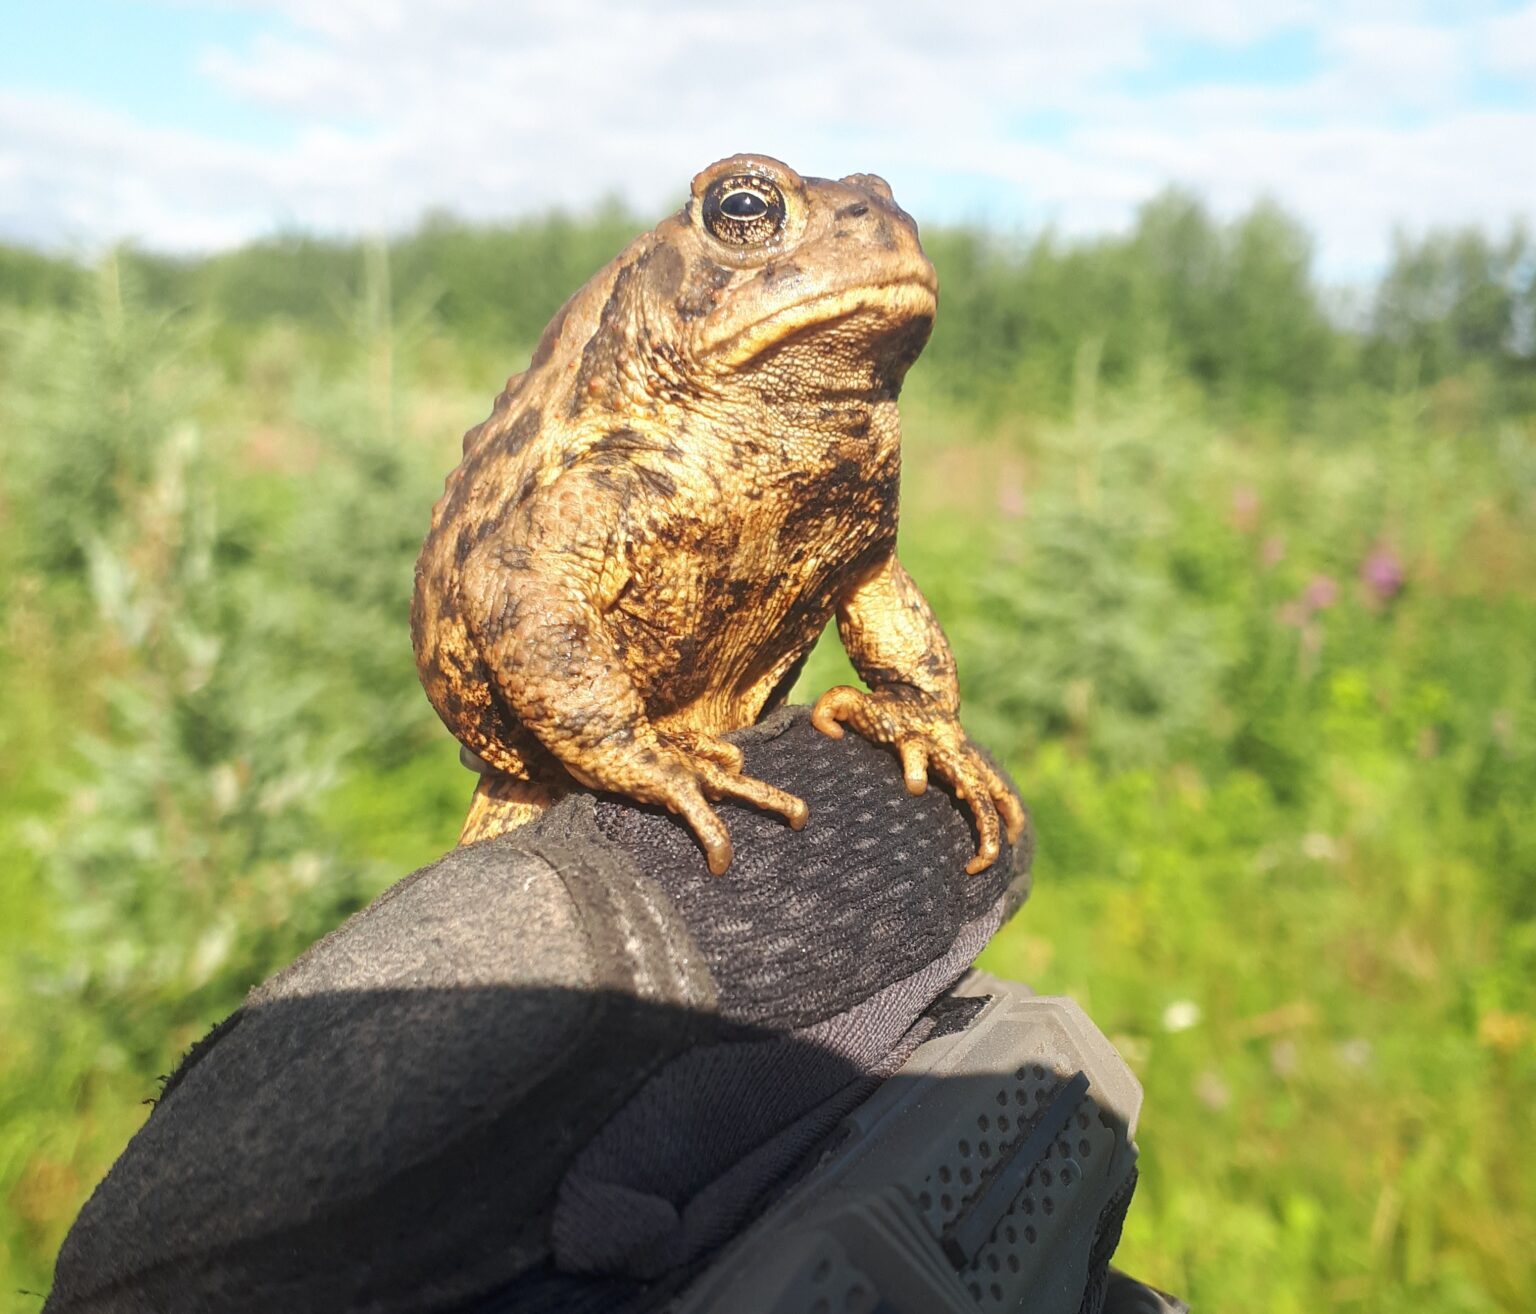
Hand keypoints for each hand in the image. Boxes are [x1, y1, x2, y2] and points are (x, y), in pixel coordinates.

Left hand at [811, 685, 1026, 873]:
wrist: (918, 691)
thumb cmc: (880, 708)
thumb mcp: (849, 702)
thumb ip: (829, 712)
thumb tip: (830, 735)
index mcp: (915, 740)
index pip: (915, 752)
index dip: (915, 766)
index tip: (915, 786)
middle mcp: (948, 753)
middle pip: (973, 786)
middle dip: (981, 821)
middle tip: (978, 860)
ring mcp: (966, 761)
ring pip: (996, 793)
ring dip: (1002, 824)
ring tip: (998, 860)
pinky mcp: (976, 768)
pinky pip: (1002, 793)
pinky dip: (1011, 815)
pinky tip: (1013, 841)